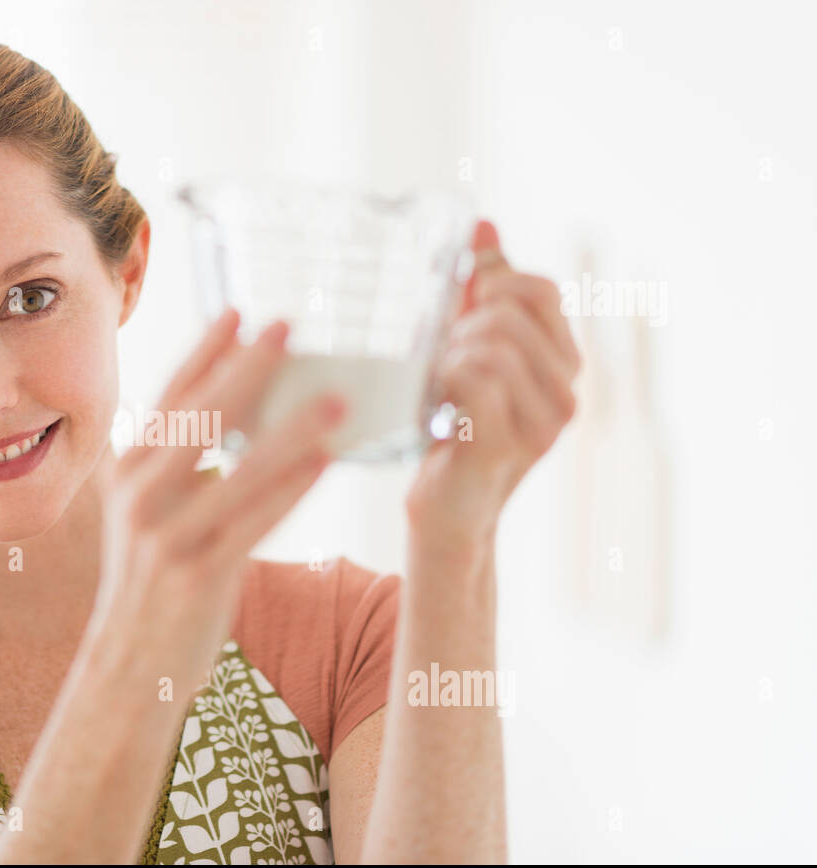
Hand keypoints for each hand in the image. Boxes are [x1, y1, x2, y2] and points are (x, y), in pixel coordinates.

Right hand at [85, 308, 346, 679]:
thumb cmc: (150, 585)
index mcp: (126, 472)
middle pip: (201, 417)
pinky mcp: (196, 573)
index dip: (205, 352)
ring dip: (291, 429)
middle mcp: (139, 496)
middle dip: (247, 368)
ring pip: (237, 468)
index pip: (169, 398)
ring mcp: (165, 535)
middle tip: (288, 327)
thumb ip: (175, 469)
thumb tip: (230, 418)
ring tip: (336, 396)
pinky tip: (325, 462)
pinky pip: (253, 522)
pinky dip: (291, 490)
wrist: (129, 666)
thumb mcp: (146, 516)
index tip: (240, 311)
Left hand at [405, 220, 583, 546]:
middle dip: (461, 323)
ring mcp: (543, 422)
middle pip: (512, 312)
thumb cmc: (452, 430)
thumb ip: (481, 291)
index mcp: (562, 360)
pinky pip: (476, 379)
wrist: (446, 512)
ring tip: (435, 386)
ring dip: (447, 355)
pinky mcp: (508, 445)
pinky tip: (434, 403)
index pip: (541, 287)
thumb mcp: (467, 350)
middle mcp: (566, 389)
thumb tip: (484, 222)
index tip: (459, 307)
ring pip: (493, 344)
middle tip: (439, 358)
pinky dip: (443, 379)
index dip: (492, 282)